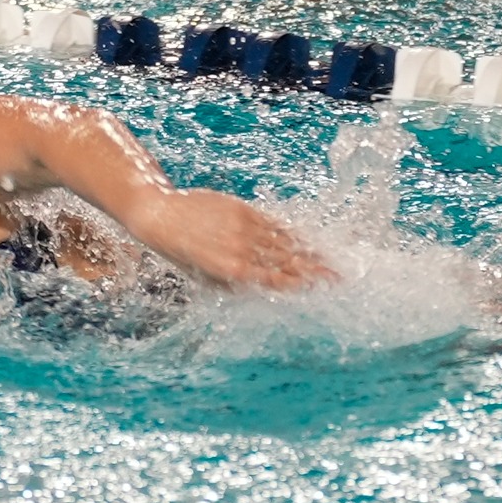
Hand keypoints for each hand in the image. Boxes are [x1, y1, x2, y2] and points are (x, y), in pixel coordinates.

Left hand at [126, 189, 334, 291]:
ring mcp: (244, 227)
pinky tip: (307, 241)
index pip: (277, 280)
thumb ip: (236, 285)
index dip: (302, 286)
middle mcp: (241, 248)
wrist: (159, 215)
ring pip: (285, 242)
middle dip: (316, 272)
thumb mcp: (205, 278)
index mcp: (231, 270)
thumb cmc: (180, 253)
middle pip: (288, 262)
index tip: (324, 292)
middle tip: (342, 280)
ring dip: (311, 253)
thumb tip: (267, 293)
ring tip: (333, 263)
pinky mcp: (243, 210)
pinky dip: (292, 234)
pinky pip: (273, 224)